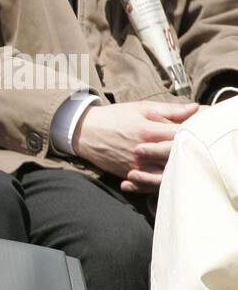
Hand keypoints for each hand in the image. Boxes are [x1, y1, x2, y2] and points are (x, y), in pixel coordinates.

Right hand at [72, 99, 198, 192]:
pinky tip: (168, 176)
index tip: (205, 129)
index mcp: (151, 131)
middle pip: (177, 156)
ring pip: (166, 173)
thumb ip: (170, 110)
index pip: (184, 135)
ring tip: (184, 163)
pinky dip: (161, 180)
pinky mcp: (129, 173)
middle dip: (190, 152)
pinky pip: (150, 182)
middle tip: (198, 147)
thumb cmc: (114, 117)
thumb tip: (195, 108)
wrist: (84, 132)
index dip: (198, 132)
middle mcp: (145, 151)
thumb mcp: (141, 108)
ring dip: (177, 169)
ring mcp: (137, 164)